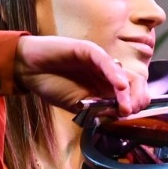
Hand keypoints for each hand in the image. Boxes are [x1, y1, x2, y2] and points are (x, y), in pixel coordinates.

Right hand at [14, 35, 149, 117]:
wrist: (29, 70)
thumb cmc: (53, 86)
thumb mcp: (79, 105)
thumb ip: (98, 110)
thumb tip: (119, 116)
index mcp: (107, 87)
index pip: (132, 95)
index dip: (135, 106)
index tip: (128, 118)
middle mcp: (108, 74)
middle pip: (136, 84)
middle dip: (138, 100)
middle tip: (129, 112)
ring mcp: (100, 61)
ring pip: (125, 75)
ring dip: (129, 93)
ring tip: (126, 107)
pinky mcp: (89, 50)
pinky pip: (106, 62)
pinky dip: (115, 74)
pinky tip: (119, 86)